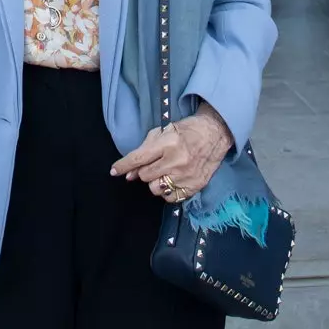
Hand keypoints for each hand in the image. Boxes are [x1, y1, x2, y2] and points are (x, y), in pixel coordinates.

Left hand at [110, 103, 233, 201]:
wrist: (215, 133)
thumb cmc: (186, 130)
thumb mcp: (163, 131)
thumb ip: (144, 150)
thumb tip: (129, 173)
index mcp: (167, 143)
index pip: (138, 159)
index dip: (123, 166)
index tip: (114, 171)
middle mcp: (177, 161)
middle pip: (145, 176)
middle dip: (144, 171)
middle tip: (152, 163)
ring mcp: (186, 175)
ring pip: (156, 189)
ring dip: (155, 181)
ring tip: (163, 171)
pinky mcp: (195, 186)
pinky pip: (171, 197)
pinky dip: (167, 191)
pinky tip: (172, 180)